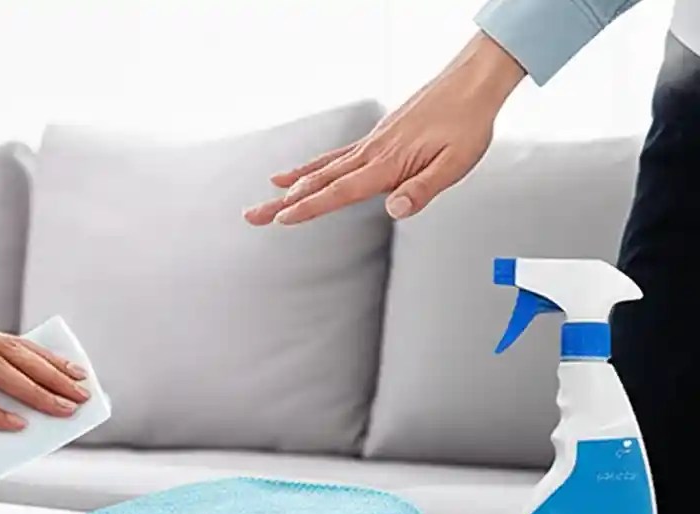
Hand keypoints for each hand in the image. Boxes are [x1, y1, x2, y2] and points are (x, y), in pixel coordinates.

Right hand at [244, 32, 524, 225]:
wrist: (472, 85)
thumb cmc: (467, 124)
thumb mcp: (455, 164)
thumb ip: (423, 189)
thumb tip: (395, 209)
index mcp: (388, 165)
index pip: (340, 192)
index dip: (308, 207)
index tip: (281, 218)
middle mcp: (372, 153)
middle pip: (319, 182)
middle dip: (283, 201)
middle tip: (253, 215)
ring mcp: (370, 144)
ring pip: (322, 169)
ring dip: (292, 185)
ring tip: (266, 196)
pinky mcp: (375, 138)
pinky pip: (335, 156)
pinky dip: (312, 166)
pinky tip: (298, 173)